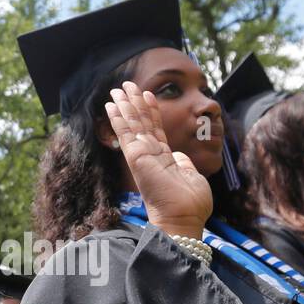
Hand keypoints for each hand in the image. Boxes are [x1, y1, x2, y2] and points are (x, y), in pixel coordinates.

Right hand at [105, 81, 211, 239]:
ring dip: (125, 104)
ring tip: (119, 87)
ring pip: (132, 124)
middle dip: (134, 102)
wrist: (183, 218)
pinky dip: (118, 118)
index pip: (154, 130)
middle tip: (126, 85)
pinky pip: (125, 133)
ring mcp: (142, 156)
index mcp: (163, 159)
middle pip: (141, 123)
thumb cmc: (191, 204)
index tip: (147, 94)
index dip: (151, 111)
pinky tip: (111, 104)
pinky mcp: (136, 157)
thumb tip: (180, 155)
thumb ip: (183, 162)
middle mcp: (150, 155)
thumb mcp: (191, 176)